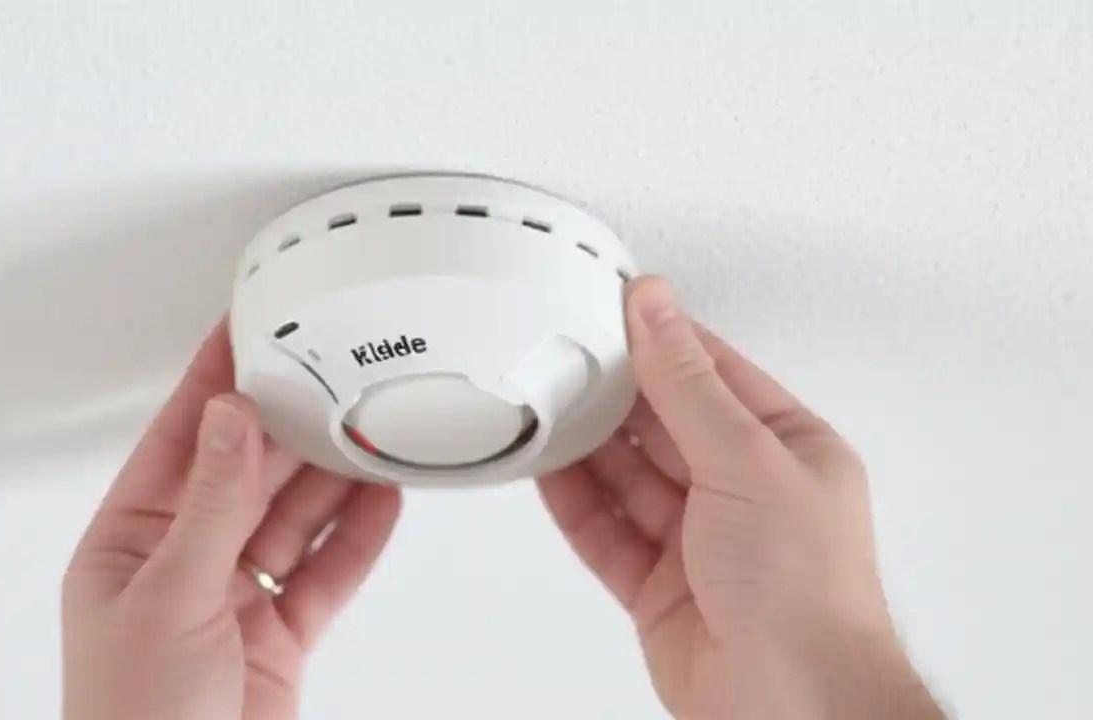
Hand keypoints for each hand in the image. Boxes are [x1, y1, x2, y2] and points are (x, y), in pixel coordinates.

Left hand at [62, 322, 401, 719]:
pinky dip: (356, 536)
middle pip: (247, 470)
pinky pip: (325, 570)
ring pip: (292, 516)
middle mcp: (182, 560)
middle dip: (288, 422)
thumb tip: (233, 420)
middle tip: (331, 371)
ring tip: (370, 426)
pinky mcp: (279, 632)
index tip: (245, 328)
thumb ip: (211, 507)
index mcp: (129, 541)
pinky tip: (382, 500)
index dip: (214, 380)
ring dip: (331, 475)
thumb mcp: (169, 600)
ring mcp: (233, 596)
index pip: (179, 439)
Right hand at [538, 277, 942, 719]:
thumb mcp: (745, 459)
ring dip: (586, 445)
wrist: (790, 704)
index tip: (612, 307)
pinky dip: (574, 501)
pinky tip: (547, 471)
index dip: (661, 337)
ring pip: (629, 477)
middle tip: (562, 356)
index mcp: (786, 450)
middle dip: (614, 393)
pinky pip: (607, 530)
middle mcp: (744, 492)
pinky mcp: (660, 586)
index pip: (713, 374)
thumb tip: (657, 310)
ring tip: (543, 406)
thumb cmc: (807, 594)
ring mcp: (700, 541)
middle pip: (664, 424)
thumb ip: (687, 385)